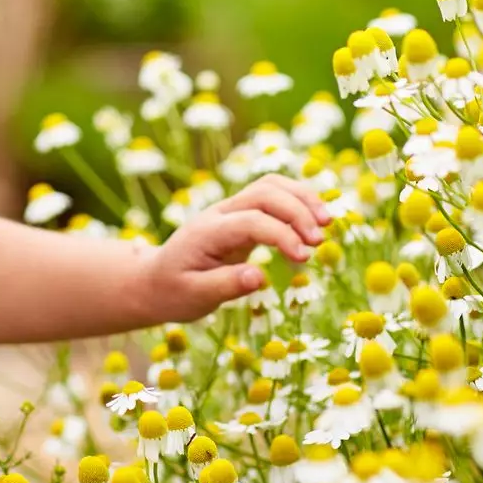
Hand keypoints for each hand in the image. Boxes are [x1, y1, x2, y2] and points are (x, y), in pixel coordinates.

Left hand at [139, 175, 331, 323]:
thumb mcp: (193, 297)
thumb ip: (225, 286)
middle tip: (319, 242)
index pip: (252, 220)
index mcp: (207, 231)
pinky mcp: (243, 214)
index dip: (282, 234)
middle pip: (264, 192)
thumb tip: (260, 277)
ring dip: (302, 199)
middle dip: (297, 211)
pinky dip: (298, 201)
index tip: (303, 259)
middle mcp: (220, 212)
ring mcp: (232, 209)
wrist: (155, 279)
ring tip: (327, 224)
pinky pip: (273, 195)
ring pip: (271, 185)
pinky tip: (316, 219)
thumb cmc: (173, 291)